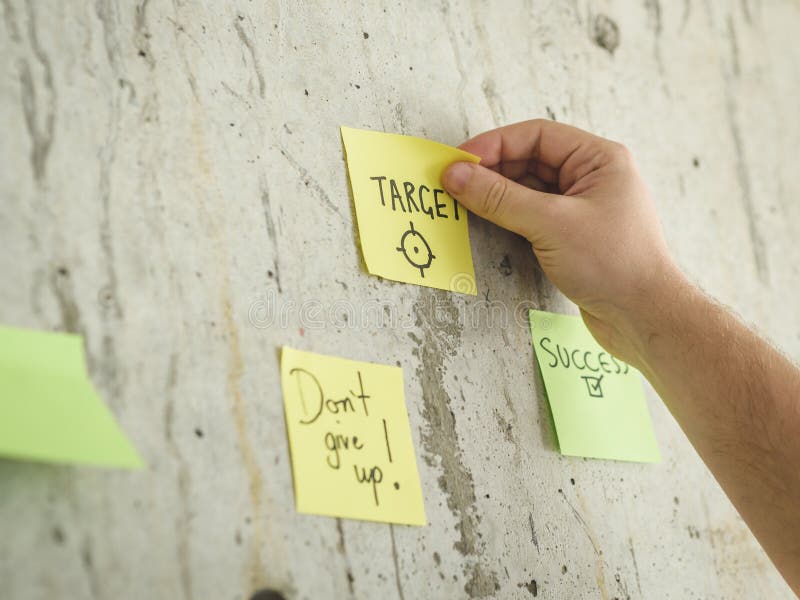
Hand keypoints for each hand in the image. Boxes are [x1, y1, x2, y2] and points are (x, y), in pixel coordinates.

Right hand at [442, 119, 684, 364]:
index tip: (459, 162)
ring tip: (465, 203)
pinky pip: (534, 214)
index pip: (536, 135)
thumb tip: (457, 175)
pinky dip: (509, 216)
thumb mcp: (551, 225)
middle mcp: (592, 177)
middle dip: (492, 171)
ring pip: (529, 189)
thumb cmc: (614, 265)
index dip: (494, 145)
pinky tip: (489, 222)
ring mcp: (583, 207)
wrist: (645, 318)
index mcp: (599, 159)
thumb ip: (499, 198)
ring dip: (498, 194)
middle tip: (454, 184)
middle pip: (530, 160)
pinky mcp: (574, 235)